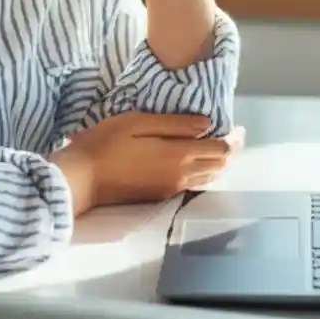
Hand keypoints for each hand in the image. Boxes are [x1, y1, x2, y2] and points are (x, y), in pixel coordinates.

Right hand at [50, 113, 242, 214]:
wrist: (82, 179)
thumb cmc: (105, 143)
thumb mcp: (138, 122)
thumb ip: (174, 124)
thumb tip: (206, 124)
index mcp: (178, 155)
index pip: (221, 150)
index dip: (234, 138)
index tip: (237, 127)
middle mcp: (180, 176)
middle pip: (219, 166)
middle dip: (230, 151)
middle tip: (232, 135)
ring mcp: (170, 189)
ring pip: (207, 178)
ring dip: (217, 163)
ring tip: (216, 147)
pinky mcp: (159, 196)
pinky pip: (192, 184)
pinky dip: (202, 172)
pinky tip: (194, 161)